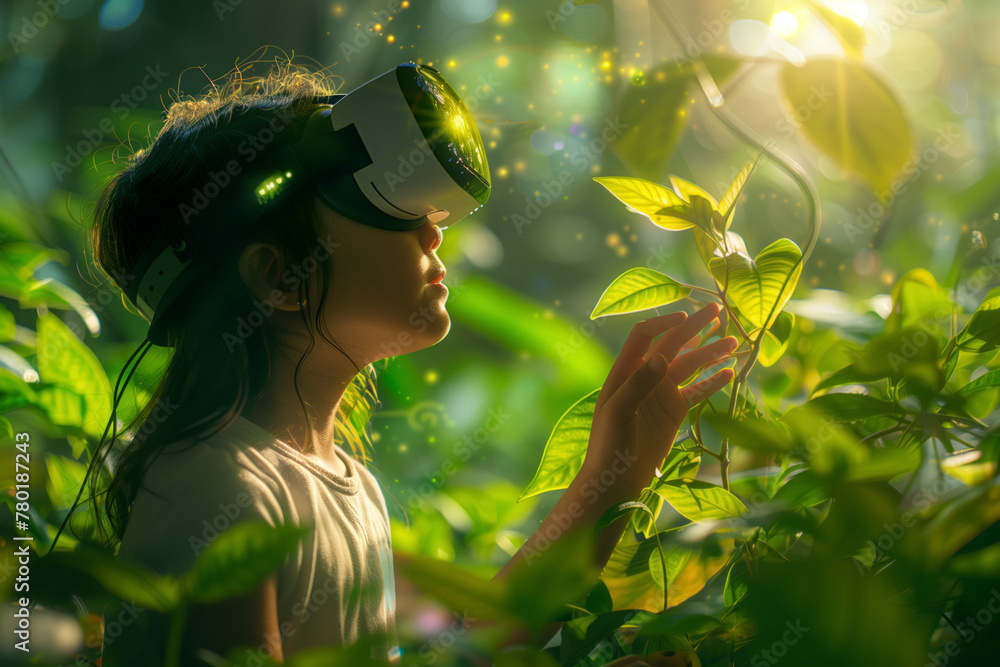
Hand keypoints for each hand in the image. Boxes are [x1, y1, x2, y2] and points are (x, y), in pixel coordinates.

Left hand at [581, 303, 736, 495]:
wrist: (615, 480)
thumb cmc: (609, 445)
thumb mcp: (618, 413)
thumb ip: (638, 385)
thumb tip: (662, 358)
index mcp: (626, 371)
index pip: (645, 336)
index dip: (664, 323)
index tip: (686, 317)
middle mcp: (645, 377)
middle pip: (672, 344)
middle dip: (694, 327)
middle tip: (718, 310)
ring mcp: (661, 393)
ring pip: (689, 365)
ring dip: (710, 352)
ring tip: (733, 341)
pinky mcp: (674, 411)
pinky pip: (697, 391)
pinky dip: (713, 381)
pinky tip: (730, 372)